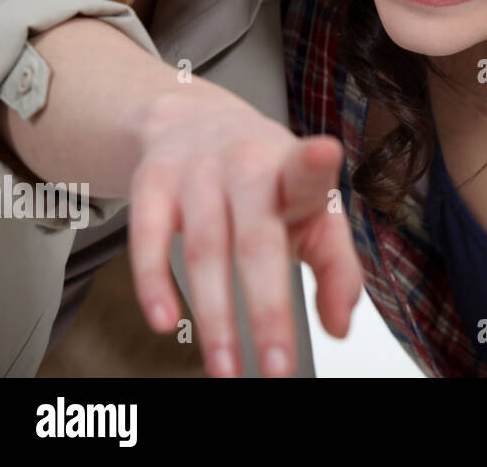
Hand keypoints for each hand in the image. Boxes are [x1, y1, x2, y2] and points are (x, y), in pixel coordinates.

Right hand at [126, 87, 362, 376]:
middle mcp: (246, 165)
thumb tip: (340, 326)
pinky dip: (153, 283)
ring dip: (215, 317)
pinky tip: (166, 321)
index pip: (308, 169)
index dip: (316, 163)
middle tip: (278, 364)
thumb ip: (336, 265)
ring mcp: (196, 174)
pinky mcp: (152, 184)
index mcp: (294, 169)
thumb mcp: (311, 207)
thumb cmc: (265, 176)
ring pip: (203, 250)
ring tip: (227, 366)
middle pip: (256, 240)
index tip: (325, 155)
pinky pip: (146, 239)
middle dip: (268, 308)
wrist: (194, 120)